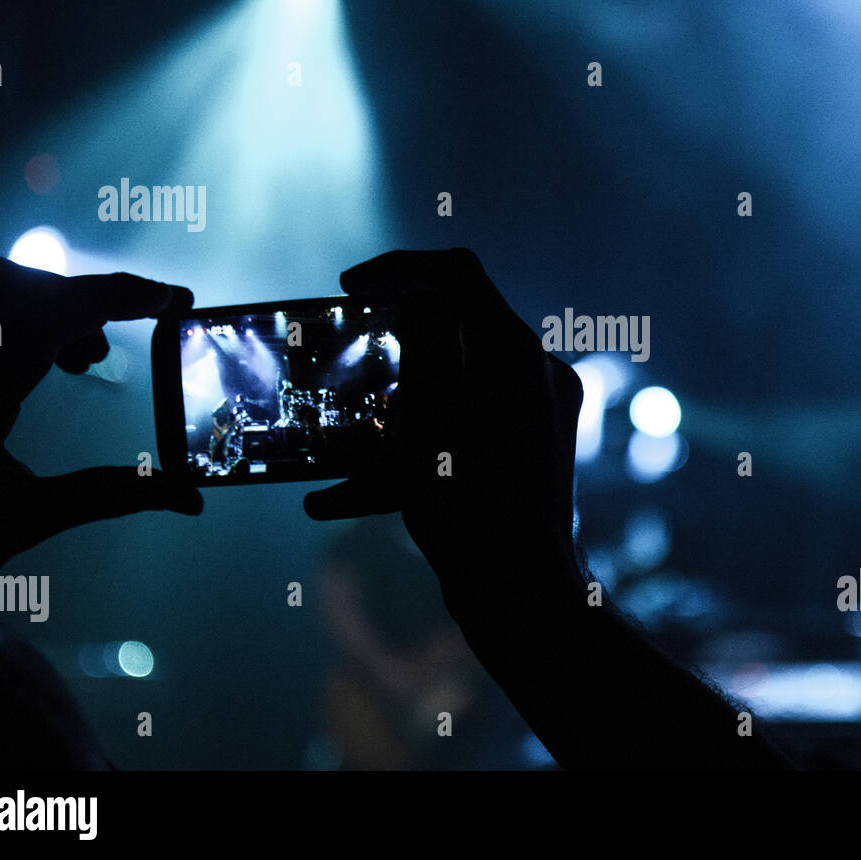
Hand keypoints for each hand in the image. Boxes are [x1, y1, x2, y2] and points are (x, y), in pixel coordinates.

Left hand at [0, 257, 202, 574]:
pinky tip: (49, 367)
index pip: (52, 311)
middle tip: (129, 336)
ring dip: (57, 311)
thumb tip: (186, 496)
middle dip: (85, 298)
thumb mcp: (23, 519)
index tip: (172, 299)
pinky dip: (30, 325)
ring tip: (85, 362)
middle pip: (21, 284)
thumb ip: (109, 496)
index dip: (119, 296)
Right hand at [304, 249, 586, 618]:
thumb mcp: (425, 405)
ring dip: (384, 414)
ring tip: (326, 441)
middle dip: (384, 349)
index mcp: (513, 348)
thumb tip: (423, 290)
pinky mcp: (524, 462)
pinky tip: (331, 498)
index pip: (457, 272)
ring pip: (447, 396)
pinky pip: (458, 442)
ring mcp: (534, 420)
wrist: (518, 591)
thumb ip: (424, 333)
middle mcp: (534, 374)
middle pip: (452, 334)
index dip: (397, 268)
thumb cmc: (464, 499)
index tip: (347, 290)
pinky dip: (405, 459)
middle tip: (337, 362)